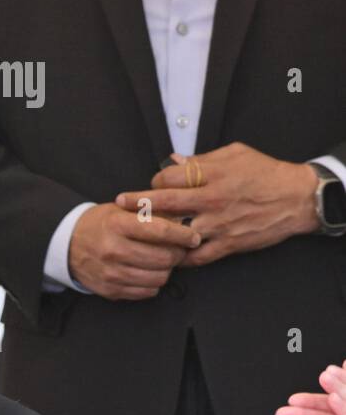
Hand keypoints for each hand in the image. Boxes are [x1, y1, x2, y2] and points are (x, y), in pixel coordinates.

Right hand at [68, 201, 199, 298]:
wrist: (69, 245)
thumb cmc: (102, 224)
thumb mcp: (122, 210)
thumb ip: (151, 214)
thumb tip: (183, 222)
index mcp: (118, 225)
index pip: (160, 231)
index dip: (183, 235)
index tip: (193, 237)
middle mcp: (113, 250)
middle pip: (162, 258)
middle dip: (177, 255)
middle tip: (179, 250)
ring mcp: (111, 273)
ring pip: (157, 278)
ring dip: (166, 270)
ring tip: (164, 262)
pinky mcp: (110, 290)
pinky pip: (145, 292)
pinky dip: (153, 284)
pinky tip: (149, 273)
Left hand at [114, 144, 318, 267]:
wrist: (296, 198)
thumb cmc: (265, 172)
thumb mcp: (235, 154)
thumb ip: (202, 160)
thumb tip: (173, 160)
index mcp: (213, 175)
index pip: (170, 178)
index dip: (155, 182)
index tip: (151, 187)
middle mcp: (212, 200)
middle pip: (165, 204)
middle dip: (138, 204)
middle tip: (119, 205)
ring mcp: (217, 225)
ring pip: (175, 234)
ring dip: (155, 236)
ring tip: (137, 237)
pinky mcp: (226, 245)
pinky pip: (194, 258)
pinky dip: (178, 259)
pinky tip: (165, 258)